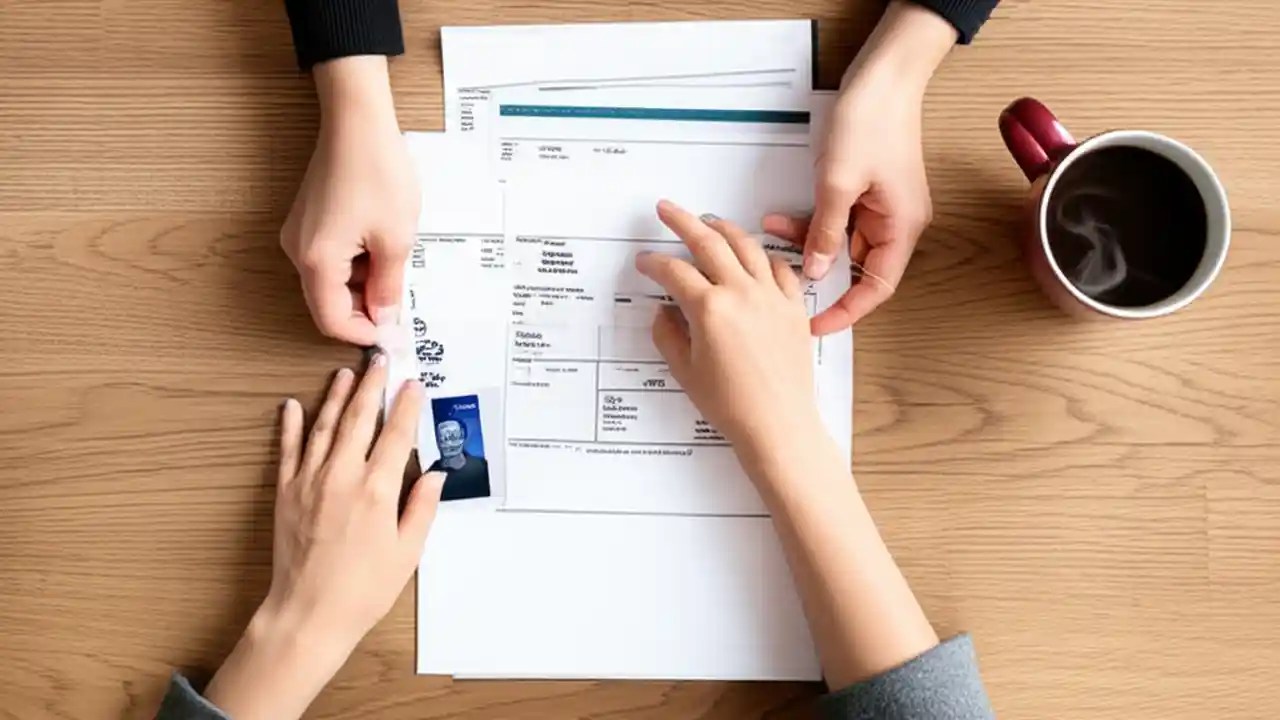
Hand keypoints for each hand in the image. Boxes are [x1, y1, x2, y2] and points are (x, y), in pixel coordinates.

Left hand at [204, 360, 442, 719]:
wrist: (309, 614)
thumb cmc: (362, 589)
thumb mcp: (408, 552)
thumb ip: (422, 508)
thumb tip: (435, 475)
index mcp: (377, 490)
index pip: (397, 435)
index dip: (407, 406)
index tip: (413, 385)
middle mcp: (342, 477)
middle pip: (359, 419)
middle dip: (371, 386)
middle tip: (379, 361)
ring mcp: (310, 482)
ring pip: (324, 426)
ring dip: (335, 396)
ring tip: (344, 373)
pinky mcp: (286, 493)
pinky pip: (288, 450)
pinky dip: (291, 425)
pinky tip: (294, 405)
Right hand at [281, 56, 419, 345]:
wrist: (357, 121)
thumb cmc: (377, 171)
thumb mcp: (396, 239)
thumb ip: (389, 286)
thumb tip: (385, 319)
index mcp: (317, 261)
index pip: (332, 321)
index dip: (364, 333)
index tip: (393, 333)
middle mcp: (298, 251)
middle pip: (329, 303)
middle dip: (366, 308)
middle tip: (402, 301)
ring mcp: (299, 234)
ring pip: (332, 280)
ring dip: (363, 283)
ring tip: (395, 258)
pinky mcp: (308, 221)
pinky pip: (330, 257)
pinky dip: (356, 262)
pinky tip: (381, 242)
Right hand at [636, 201, 823, 460]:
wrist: (778, 424)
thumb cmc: (730, 404)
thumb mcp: (685, 370)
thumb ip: (668, 334)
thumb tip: (663, 311)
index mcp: (709, 309)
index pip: (674, 272)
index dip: (654, 263)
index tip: (644, 261)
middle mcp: (741, 293)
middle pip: (708, 242)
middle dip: (683, 221)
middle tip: (667, 209)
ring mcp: (771, 297)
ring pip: (747, 246)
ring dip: (724, 228)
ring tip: (710, 221)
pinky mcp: (794, 308)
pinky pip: (780, 268)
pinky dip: (764, 256)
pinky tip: (754, 254)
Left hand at [766, 0, 955, 333]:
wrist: (884, 76)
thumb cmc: (872, 121)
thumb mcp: (838, 182)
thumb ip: (825, 231)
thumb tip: (814, 270)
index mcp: (902, 228)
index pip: (876, 288)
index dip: (846, 311)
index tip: (815, 325)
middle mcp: (897, 224)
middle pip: (856, 267)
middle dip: (816, 270)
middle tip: (779, 282)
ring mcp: (882, 208)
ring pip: (841, 243)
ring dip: (807, 241)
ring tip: (772, 233)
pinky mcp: (866, 192)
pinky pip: (837, 219)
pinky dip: (811, 221)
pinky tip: (782, 216)